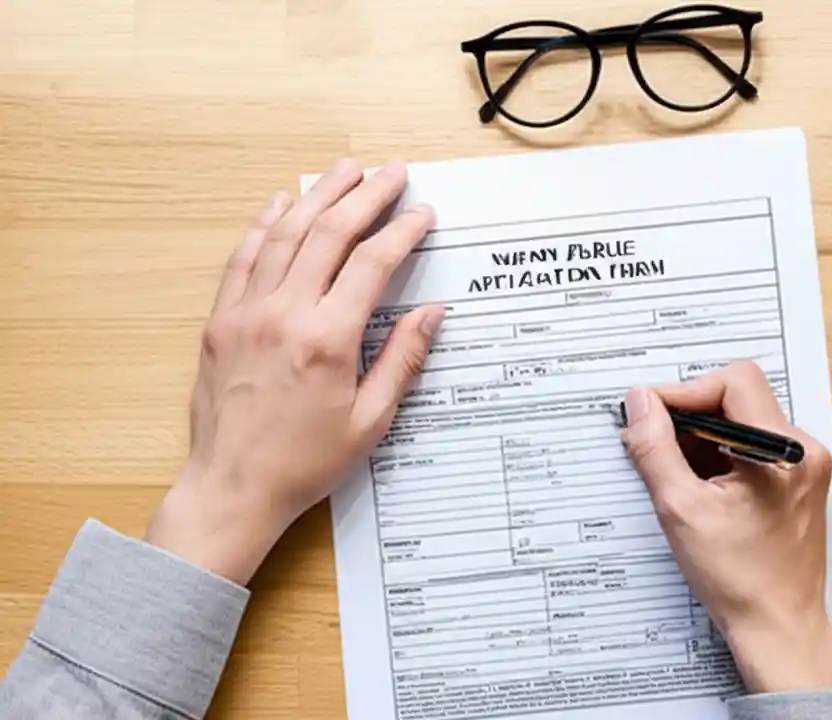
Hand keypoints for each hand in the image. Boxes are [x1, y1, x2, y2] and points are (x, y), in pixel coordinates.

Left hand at [146, 159, 444, 584]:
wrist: (231, 488)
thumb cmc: (304, 463)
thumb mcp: (371, 420)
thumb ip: (402, 359)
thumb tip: (432, 313)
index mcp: (328, 341)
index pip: (373, 264)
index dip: (403, 232)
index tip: (423, 214)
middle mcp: (285, 315)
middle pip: (330, 234)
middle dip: (366, 197)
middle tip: (392, 173)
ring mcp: (247, 313)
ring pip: (285, 234)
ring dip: (318, 196)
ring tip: (346, 171)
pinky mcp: (221, 322)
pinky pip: (244, 258)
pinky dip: (264, 224)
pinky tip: (281, 202)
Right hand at [621, 362, 831, 693]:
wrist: (778, 627)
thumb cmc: (740, 580)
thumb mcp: (681, 509)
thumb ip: (655, 449)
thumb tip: (640, 404)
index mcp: (782, 451)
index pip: (733, 381)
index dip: (685, 392)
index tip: (649, 413)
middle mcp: (802, 451)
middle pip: (739, 398)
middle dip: (691, 417)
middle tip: (654, 444)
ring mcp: (803, 467)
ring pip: (743, 422)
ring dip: (703, 439)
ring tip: (678, 477)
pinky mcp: (796, 482)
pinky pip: (752, 448)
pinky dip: (720, 457)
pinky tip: (700, 490)